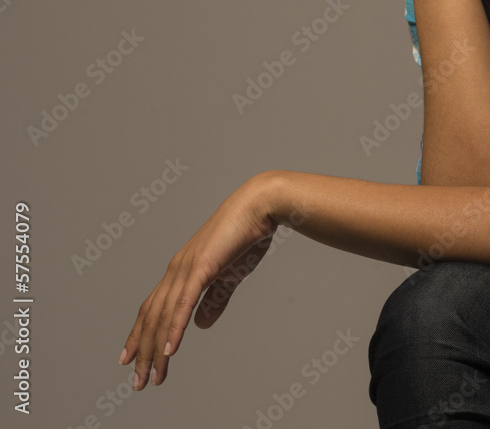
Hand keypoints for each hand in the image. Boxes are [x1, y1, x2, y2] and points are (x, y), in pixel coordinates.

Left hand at [119, 174, 276, 389]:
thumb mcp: (230, 275)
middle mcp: (177, 269)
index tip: (131, 360)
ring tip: (153, 375)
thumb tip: (201, 325)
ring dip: (156, 348)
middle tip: (139, 382)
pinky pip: (183, 304)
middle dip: (143, 351)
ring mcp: (187, 267)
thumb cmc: (247, 235)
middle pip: (151, 317)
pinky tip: (169, 350)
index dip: (140, 335)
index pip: (153, 308)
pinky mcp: (201, 267)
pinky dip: (174, 328)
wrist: (259, 206)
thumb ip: (215, 299)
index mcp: (182, 269)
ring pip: (163, 316)